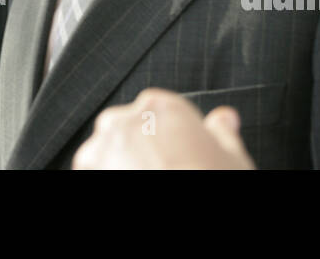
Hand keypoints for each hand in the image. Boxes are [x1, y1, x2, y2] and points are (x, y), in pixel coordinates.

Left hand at [72, 88, 255, 169]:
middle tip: (160, 169)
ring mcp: (103, 145)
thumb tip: (225, 118)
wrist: (193, 214)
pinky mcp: (88, 167)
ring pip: (106, 151)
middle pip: (126, 130)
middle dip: (138, 149)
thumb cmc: (212, 177)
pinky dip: (106, 172)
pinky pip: (93, 168)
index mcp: (160, 104)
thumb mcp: (231, 156)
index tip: (174, 156)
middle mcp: (126, 118)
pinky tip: (124, 178)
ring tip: (144, 174)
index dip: (164, 138)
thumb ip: (222, 131)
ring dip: (119, 164)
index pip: (153, 113)